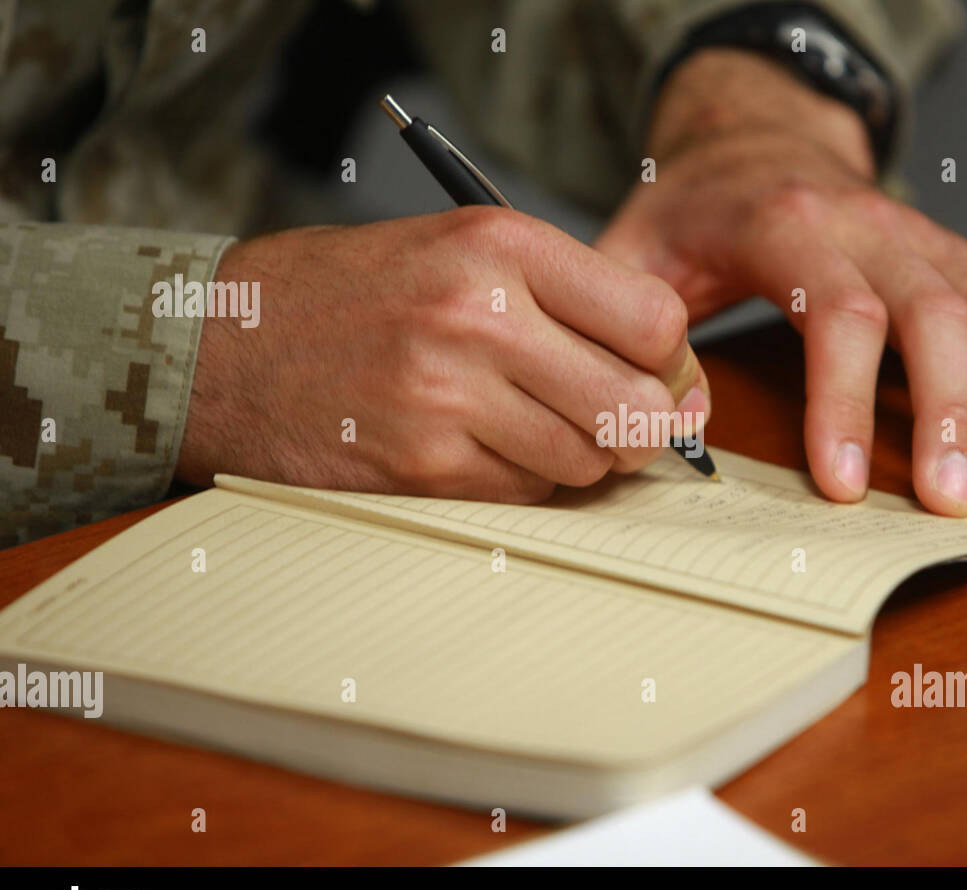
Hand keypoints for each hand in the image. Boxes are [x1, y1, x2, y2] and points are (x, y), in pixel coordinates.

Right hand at [176, 209, 709, 501]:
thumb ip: (568, 300)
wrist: (218, 347)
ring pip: (588, 461)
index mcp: (499, 246)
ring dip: (576, 457)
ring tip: (521, 423)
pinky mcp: (421, 468)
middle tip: (618, 422)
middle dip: (644, 426)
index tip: (660, 376)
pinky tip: (473, 448)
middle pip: (638, 406)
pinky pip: (527, 495)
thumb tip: (677, 380)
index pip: (655, 320)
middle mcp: (479, 316)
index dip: (673, 362)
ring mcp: (448, 398)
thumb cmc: (350, 296)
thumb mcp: (458, 250)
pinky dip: (520, 482)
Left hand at [598, 50, 966, 514]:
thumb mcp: (636, 251)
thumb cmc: (694, 210)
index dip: (843, 398)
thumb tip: (680, 422)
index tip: (840, 485)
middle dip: (951, 411)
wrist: (755, 138)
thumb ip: (635, 326)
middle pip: (937, 312)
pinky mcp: (964, 258)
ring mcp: (930, 238)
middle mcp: (874, 224)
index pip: (836, 309)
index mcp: (787, 222)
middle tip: (953, 502)